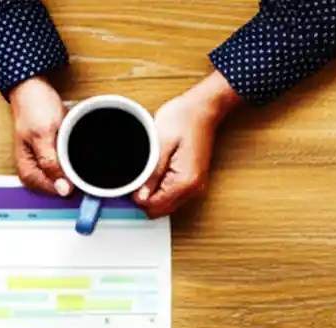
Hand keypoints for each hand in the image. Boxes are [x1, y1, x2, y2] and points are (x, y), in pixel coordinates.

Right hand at [9, 77, 70, 196]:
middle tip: (76, 152)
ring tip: (71, 145)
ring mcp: (42, 165)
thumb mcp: (44, 136)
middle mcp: (33, 173)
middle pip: (61, 187)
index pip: (56, 192)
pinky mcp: (50, 157)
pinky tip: (73, 148)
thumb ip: (51, 164)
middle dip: (73, 174)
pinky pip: (65, 166)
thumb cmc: (34, 108)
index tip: (81, 169)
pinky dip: (72, 159)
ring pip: (65, 177)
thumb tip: (62, 190)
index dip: (71, 183)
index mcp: (28, 172)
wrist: (32, 88)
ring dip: (73, 165)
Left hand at [136, 72, 241, 217]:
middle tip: (140, 176)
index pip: (154, 206)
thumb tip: (140, 196)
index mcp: (185, 181)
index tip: (133, 181)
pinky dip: (162, 188)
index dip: (138, 196)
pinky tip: (159, 172)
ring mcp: (195, 186)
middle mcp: (193, 189)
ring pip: (166, 204)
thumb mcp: (160, 144)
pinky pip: (173, 195)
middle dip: (146, 197)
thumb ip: (151, 174)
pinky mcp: (193, 181)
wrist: (202, 109)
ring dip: (154, 193)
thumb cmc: (183, 119)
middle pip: (160, 210)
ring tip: (151, 170)